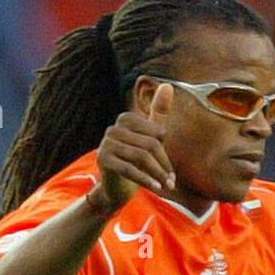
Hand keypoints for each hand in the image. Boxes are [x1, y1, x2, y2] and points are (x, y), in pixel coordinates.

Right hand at [92, 82, 175, 213]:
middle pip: (149, 145)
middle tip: (172, 183)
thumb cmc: (135, 162)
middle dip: (163, 166)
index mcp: (126, 119)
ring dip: (156, 175)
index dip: (165, 154)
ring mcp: (106, 143)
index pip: (156, 133)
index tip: (170, 172)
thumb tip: (168, 85)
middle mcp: (114, 128)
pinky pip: (129, 169)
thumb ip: (158, 113)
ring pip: (141, 157)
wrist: (114, 188)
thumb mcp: (149, 138)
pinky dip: (145, 180)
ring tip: (166, 187)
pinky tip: (156, 189)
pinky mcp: (103, 159)